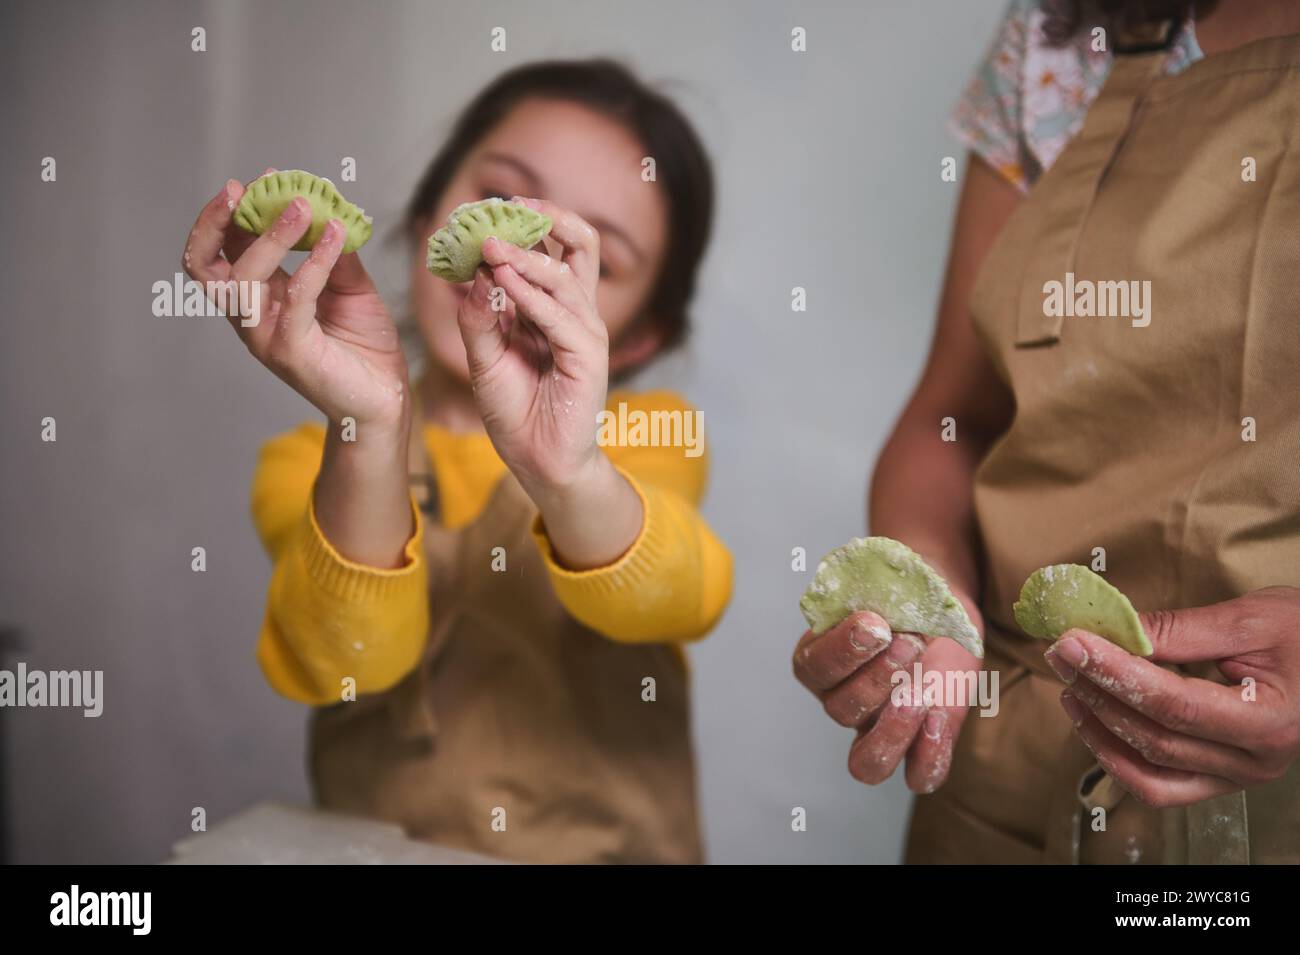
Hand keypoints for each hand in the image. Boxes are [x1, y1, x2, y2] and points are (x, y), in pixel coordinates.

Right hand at [182, 175, 407, 432]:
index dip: (231, 214)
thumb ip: (334, 253)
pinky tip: (336, 236)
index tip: (259, 179)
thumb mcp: (350, 286)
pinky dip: (314, 262)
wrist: (386, 398)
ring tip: (302, 204)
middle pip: (205, 267)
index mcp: (259, 298)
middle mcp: (252, 317)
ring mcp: (267, 336)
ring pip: (244, 279)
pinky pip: (296, 297)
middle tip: (243, 189)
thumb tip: (326, 214)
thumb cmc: (363, 346)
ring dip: (270, 235)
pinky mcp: (292, 352)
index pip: (223, 251)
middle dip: (215, 222)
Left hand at [456, 197, 608, 492]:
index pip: (550, 249)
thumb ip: (480, 317)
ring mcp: (585, 333)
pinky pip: (559, 316)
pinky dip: (530, 295)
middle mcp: (575, 313)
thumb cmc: (517, 412)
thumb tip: (473, 274)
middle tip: (506, 204)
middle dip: (546, 217)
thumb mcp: (484, 358)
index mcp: (553, 309)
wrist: (539, 463)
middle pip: (578, 245)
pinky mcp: (588, 357)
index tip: (484, 209)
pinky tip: (502, 280)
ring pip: (564, 275)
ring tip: (488, 243)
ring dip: (525, 255)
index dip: (523, 224)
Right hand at [793, 594, 984, 792]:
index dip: (841, 650)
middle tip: (909, 642)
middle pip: (840, 711)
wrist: (942, 609)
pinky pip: (918, 776)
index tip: (874, 621)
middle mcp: (844, 702)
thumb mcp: (891, 585)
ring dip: (893, 730)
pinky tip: (939, 718)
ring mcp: (880, 730)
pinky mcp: (923, 744)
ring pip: (866, 763)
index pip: (813, 668)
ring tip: (920, 693)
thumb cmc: (906, 595)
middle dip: (877, 676)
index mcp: (822, 660)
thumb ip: (880, 595)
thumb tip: (884, 602)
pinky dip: (929, 758)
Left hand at [1045, 586, 1299, 807]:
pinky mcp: (1218, 779)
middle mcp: (1253, 761)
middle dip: (1099, 692)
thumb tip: (1114, 630)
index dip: (1116, 673)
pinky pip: (1158, 786)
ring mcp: (1235, 777)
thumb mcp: (1251, 619)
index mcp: (1269, 720)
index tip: (1073, 643)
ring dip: (1099, 729)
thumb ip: (1181, 629)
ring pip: (1150, 769)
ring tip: (1071, 686)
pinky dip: (1118, 758)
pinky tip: (1094, 722)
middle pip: (1156, 735)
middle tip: (1061, 652)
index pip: (1174, 702)